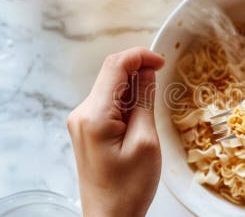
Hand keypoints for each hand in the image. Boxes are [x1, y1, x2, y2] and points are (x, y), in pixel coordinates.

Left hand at [67, 47, 164, 216]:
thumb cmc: (128, 188)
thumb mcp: (145, 141)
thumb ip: (145, 101)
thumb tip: (147, 71)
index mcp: (94, 115)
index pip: (115, 66)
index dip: (140, 56)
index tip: (162, 61)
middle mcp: (81, 114)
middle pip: (111, 74)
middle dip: (138, 72)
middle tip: (162, 86)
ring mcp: (81, 122)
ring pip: (110, 88)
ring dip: (133, 89)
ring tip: (151, 114)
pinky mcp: (87, 130)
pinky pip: (108, 104)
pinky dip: (126, 103)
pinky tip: (140, 120)